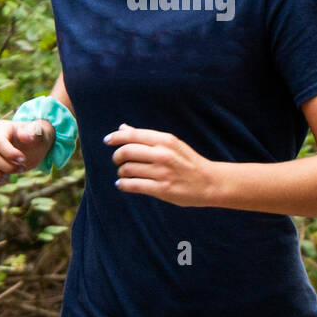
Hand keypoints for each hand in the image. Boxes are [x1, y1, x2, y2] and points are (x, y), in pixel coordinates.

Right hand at [0, 119, 55, 189]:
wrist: (34, 147)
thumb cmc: (37, 138)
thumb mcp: (40, 133)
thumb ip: (35, 131)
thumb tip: (25, 136)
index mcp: (1, 127)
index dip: (9, 154)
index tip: (23, 160)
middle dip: (7, 167)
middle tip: (22, 168)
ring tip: (8, 178)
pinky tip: (3, 181)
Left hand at [104, 123, 222, 206]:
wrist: (209, 182)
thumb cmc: (187, 162)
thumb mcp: (171, 144)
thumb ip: (146, 137)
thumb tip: (122, 128)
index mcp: (165, 140)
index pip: (134, 135)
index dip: (116, 137)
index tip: (107, 140)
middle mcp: (163, 154)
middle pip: (126, 152)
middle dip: (117, 157)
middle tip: (118, 161)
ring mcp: (162, 172)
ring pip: (127, 169)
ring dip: (120, 172)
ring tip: (124, 174)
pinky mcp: (161, 189)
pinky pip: (132, 185)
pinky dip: (122, 185)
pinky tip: (122, 184)